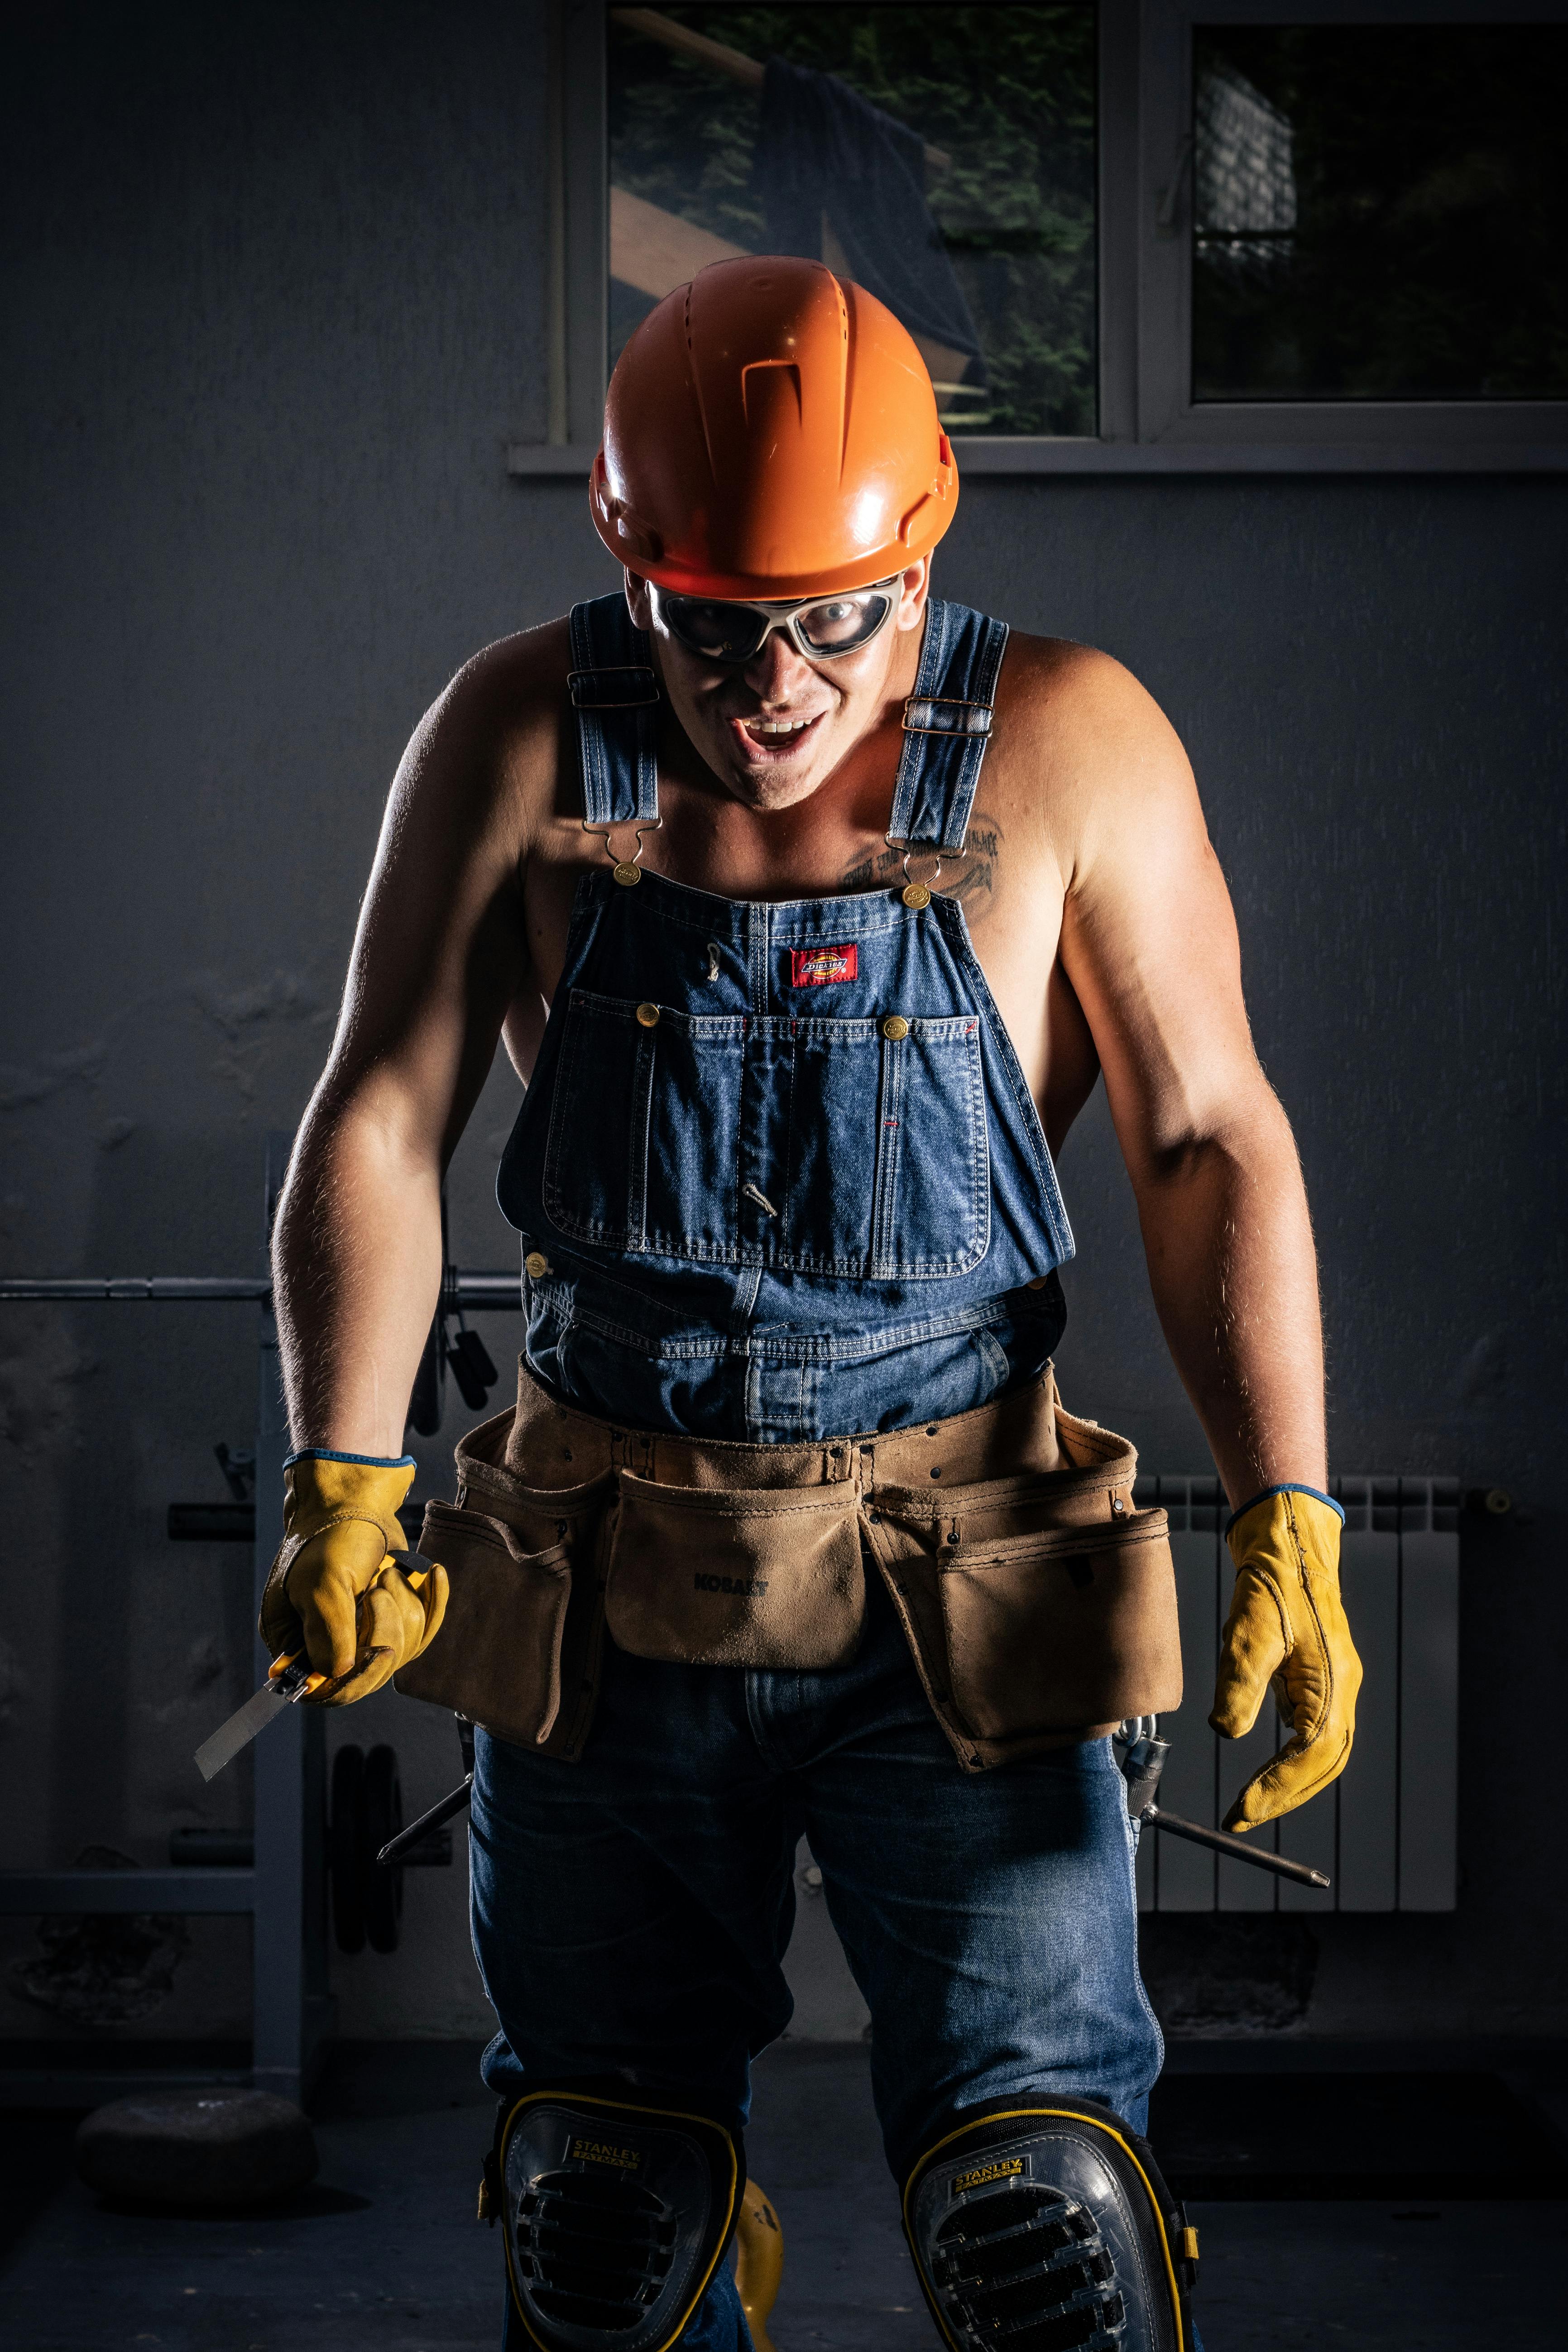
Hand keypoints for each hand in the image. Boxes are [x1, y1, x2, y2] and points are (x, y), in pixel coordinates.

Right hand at [259, 1454, 448, 1704]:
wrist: (354, 1503)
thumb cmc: (331, 1538)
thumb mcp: (324, 1580)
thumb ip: (328, 1628)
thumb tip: (339, 1672)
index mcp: (296, 1641)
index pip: (327, 1688)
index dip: (357, 1679)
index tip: (381, 1652)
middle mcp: (328, 1644)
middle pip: (372, 1671)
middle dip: (385, 1627)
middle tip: (378, 1586)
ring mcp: (365, 1633)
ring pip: (404, 1649)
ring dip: (403, 1605)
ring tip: (387, 1572)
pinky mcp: (395, 1619)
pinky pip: (425, 1629)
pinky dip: (433, 1601)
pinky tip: (434, 1574)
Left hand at [1209, 1487, 1360, 1831]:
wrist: (1290, 1544)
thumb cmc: (1273, 1582)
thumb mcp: (1250, 1630)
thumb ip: (1240, 1682)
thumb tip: (1225, 1731)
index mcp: (1332, 1682)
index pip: (1311, 1753)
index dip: (1278, 1786)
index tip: (1241, 1809)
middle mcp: (1342, 1690)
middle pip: (1324, 1763)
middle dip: (1285, 1795)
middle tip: (1242, 1817)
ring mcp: (1335, 1687)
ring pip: (1323, 1753)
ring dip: (1291, 1784)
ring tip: (1253, 1805)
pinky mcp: (1320, 1681)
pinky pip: (1314, 1735)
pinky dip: (1293, 1761)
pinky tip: (1268, 1771)